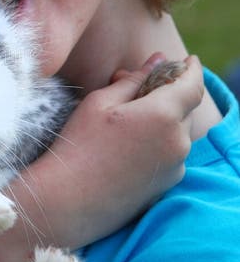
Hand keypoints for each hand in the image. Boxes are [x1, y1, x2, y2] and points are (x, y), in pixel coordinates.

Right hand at [12, 55, 203, 248]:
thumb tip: (159, 60)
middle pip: (183, 107)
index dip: (191, 69)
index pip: (192, 84)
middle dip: (165, 93)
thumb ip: (135, 79)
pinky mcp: (166, 186)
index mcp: (163, 115)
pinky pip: (169, 154)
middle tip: (131, 86)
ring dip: (159, 119)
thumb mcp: (101, 101)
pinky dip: (156, 143)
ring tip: (121, 120)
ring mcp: (175, 167)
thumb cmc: (79, 145)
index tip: (188, 60)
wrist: (68, 201)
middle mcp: (178, 142)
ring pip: (176, 131)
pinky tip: (124, 147)